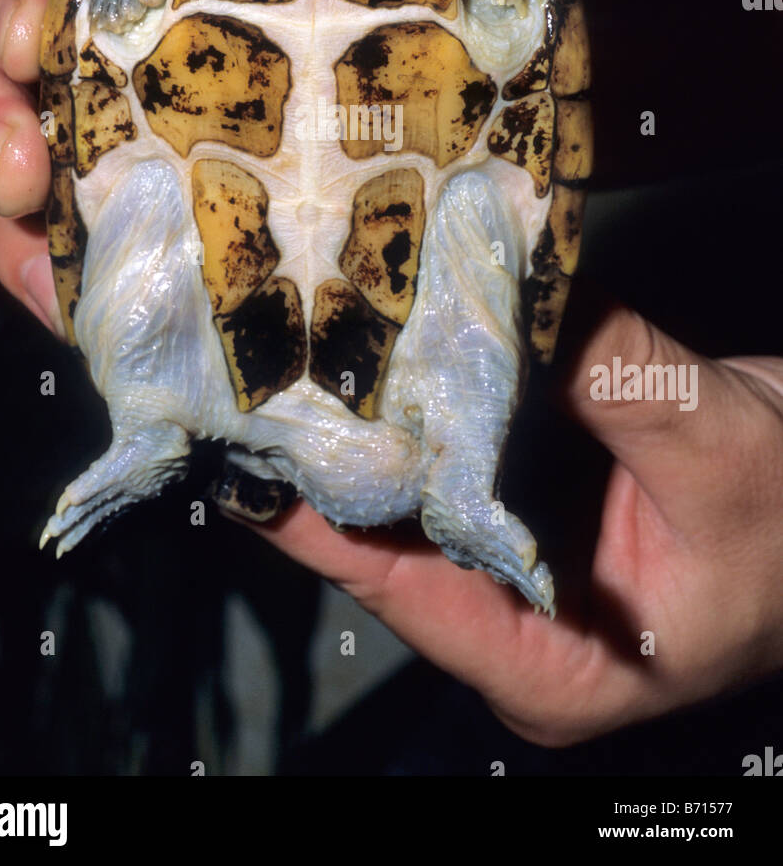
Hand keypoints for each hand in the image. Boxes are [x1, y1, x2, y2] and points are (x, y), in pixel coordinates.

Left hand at [245, 291, 782, 744]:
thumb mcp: (714, 449)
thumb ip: (616, 379)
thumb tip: (508, 301)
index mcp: (548, 670)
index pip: (402, 590)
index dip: (322, 516)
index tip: (257, 446)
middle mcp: (509, 626)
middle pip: (392, 539)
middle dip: (338, 454)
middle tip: (269, 368)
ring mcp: (510, 566)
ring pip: (415, 492)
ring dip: (373, 421)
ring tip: (304, 345)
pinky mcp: (517, 507)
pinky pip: (449, 454)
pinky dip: (422, 402)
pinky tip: (379, 345)